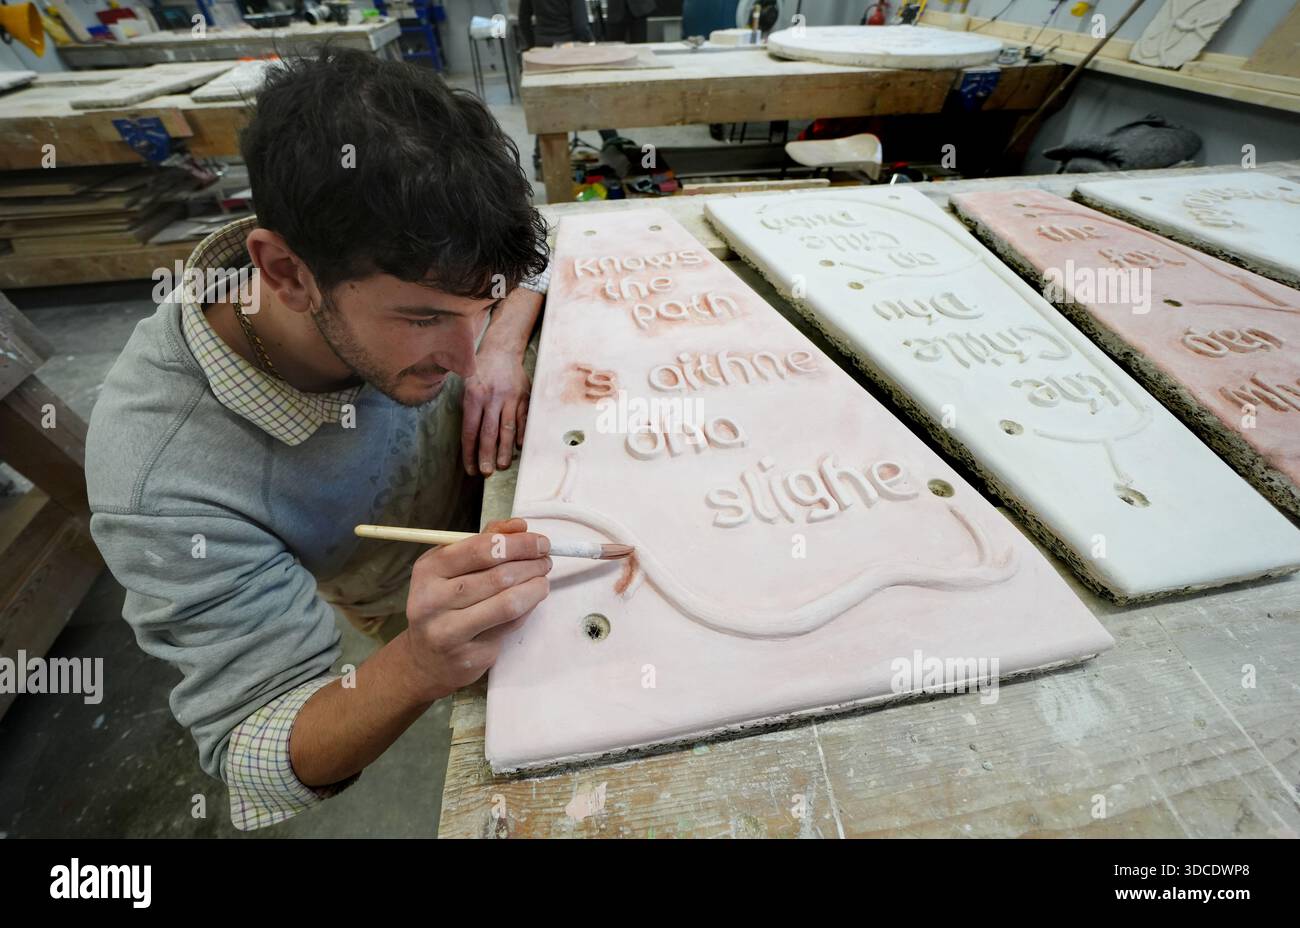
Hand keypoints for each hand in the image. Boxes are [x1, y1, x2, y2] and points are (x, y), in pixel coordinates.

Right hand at [399, 519, 550, 701]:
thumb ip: (484, 541)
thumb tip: (519, 526)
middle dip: (531, 564)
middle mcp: (432, 600)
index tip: (540, 542)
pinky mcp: (469, 655)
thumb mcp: (453, 567)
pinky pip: (510, 625)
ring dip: (535, 587)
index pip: (480, 549)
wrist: (427, 658)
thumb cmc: (445, 603)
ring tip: (542, 580)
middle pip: (498, 576)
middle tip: (545, 560)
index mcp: (428, 570)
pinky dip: (528, 609)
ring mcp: (449, 631)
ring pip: (508, 603)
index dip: (518, 543)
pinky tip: (530, 600)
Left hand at [462, 350, 530, 475]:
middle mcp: (492, 398)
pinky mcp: (525, 397)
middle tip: (486, 472)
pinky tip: (519, 448)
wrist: (501, 350)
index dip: (470, 452)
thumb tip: (471, 443)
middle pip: (489, 433)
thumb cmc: (481, 373)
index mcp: (474, 396)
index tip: (471, 468)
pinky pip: (524, 420)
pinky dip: (522, 434)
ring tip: (502, 465)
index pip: (470, 431)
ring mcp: (511, 398)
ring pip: (507, 429)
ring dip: (505, 450)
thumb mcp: (467, 387)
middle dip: (487, 455)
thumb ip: (469, 412)